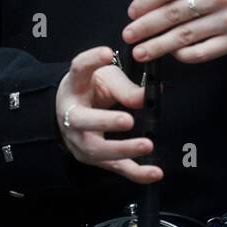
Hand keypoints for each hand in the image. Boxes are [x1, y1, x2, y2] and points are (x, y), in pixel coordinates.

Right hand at [55, 45, 163, 183]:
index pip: (78, 69)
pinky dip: (137, 173)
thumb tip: (147, 97)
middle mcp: (71, 116)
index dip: (91, 60)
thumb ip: (125, 86)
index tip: (107, 53)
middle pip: (82, 120)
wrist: (72, 111)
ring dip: (123, 149)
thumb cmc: (91, 90)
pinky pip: (116, 168)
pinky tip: (156, 173)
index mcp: (73, 87)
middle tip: (127, 120)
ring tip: (146, 145)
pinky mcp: (97, 159)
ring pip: (98, 150)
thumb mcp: (106, 78)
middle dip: (105, 122)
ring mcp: (81, 141)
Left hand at [122, 0, 226, 63]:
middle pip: (171, 15)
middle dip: (145, 27)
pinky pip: (204, 51)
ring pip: (184, 36)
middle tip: (129, 35)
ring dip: (158, 46)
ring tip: (141, 51)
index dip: (144, 2)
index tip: (132, 12)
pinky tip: (172, 54)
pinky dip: (184, 55)